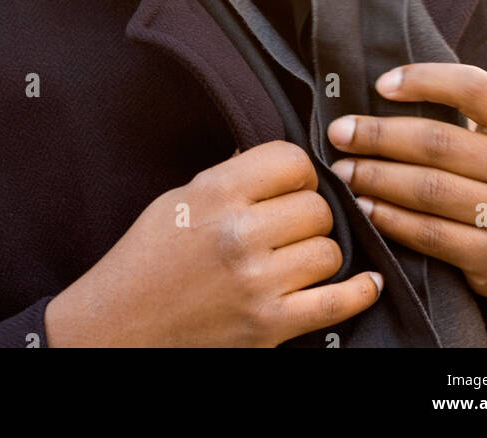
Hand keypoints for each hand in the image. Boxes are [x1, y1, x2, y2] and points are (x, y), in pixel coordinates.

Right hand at [44, 140, 382, 346]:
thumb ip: (231, 176)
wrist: (120, 325)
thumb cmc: (148, 257)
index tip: (292, 185)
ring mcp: (258, 283)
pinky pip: (335, 302)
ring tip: (297, 257)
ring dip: (320, 253)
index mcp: (218, 193)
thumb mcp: (181, 198)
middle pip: (317, 207)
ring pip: (330, 251)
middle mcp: (240, 234)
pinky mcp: (269, 326)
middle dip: (310, 214)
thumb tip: (280, 160)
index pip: (293, 161)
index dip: (299, 172)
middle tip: (290, 225)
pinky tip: (366, 283)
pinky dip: (358, 293)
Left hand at [326, 63, 486, 344]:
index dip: (424, 80)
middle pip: (437, 142)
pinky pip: (428, 234)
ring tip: (341, 169)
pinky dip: (389, 218)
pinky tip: (363, 206)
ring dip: (375, 177)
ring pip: (427, 190)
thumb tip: (380, 90)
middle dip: (378, 135)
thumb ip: (462, 115)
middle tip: (338, 132)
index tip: (379, 84)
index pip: (474, 87)